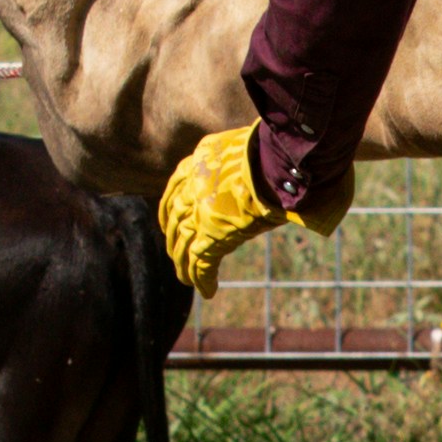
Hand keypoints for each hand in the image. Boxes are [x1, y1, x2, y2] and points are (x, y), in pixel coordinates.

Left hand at [156, 124, 285, 297]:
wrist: (274, 164)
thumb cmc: (273, 153)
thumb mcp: (248, 150)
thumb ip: (242, 163)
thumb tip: (259, 169)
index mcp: (200, 163)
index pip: (175, 189)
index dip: (169, 208)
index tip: (167, 220)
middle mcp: (193, 189)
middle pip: (175, 220)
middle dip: (173, 239)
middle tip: (175, 252)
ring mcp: (200, 215)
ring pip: (184, 246)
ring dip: (183, 264)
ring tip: (185, 278)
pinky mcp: (211, 238)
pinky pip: (201, 264)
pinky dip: (203, 280)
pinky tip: (207, 291)